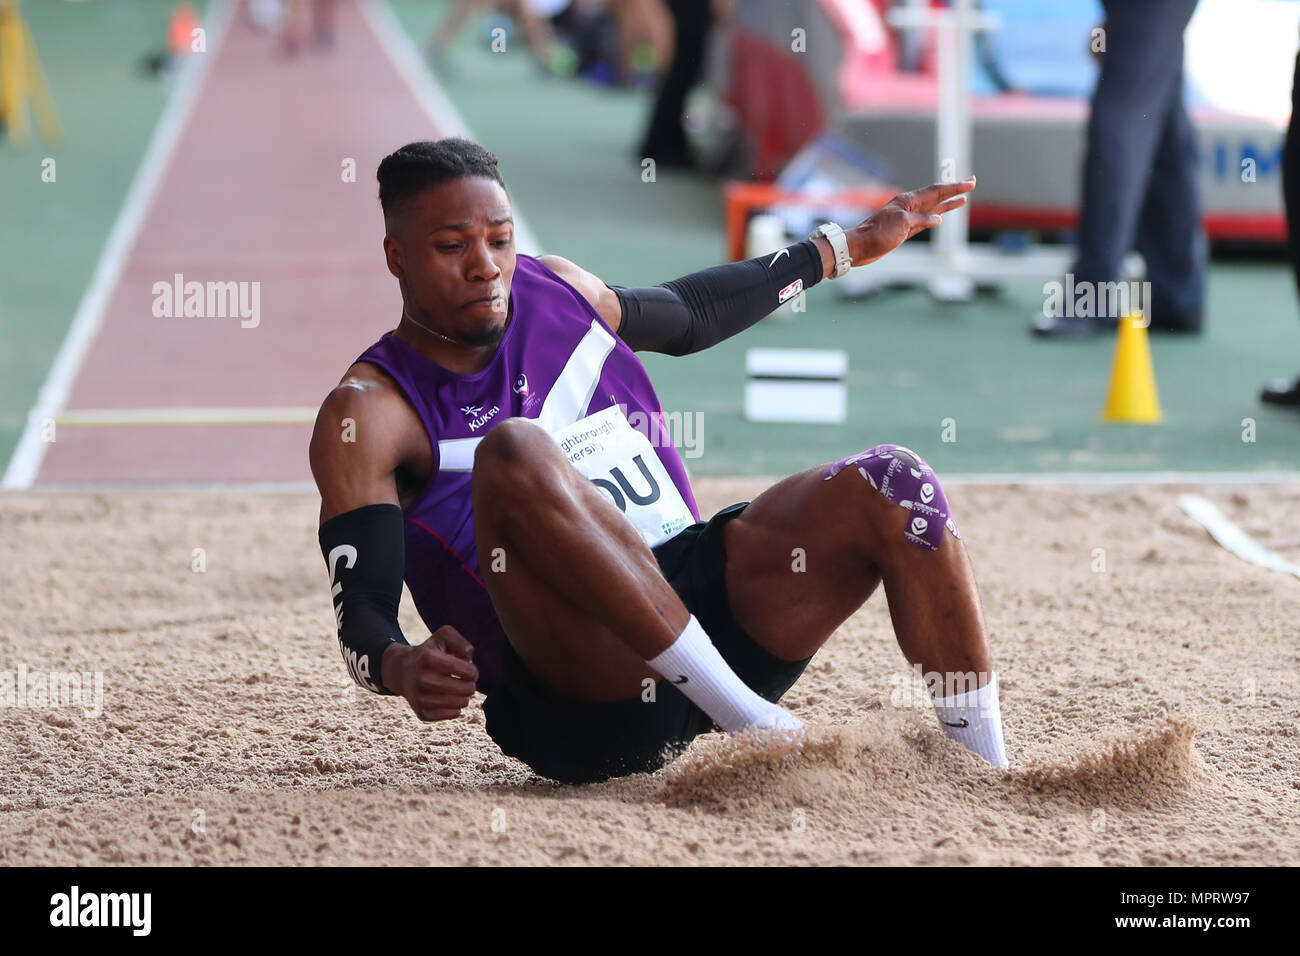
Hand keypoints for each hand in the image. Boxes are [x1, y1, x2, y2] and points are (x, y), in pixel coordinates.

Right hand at [384, 626, 477, 721]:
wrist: (402, 671)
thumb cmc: (430, 652)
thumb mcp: (444, 636)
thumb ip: (461, 642)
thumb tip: (469, 659)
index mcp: (429, 659)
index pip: (467, 671)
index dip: (473, 671)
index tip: (467, 669)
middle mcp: (422, 680)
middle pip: (467, 689)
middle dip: (470, 684)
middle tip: (462, 680)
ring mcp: (420, 698)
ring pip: (461, 703)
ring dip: (463, 695)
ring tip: (454, 688)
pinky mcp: (422, 713)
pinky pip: (454, 714)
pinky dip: (455, 706)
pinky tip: (447, 697)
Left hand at [844, 177, 975, 267]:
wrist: (860, 247)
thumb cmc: (877, 233)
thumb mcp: (902, 223)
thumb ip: (922, 219)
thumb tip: (938, 219)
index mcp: (908, 200)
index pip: (936, 191)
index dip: (954, 187)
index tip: (970, 182)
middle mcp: (910, 206)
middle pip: (937, 196)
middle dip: (954, 190)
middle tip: (972, 182)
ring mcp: (909, 218)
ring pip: (933, 208)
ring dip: (948, 203)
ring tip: (963, 198)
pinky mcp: (906, 230)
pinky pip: (926, 221)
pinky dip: (936, 217)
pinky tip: (943, 215)